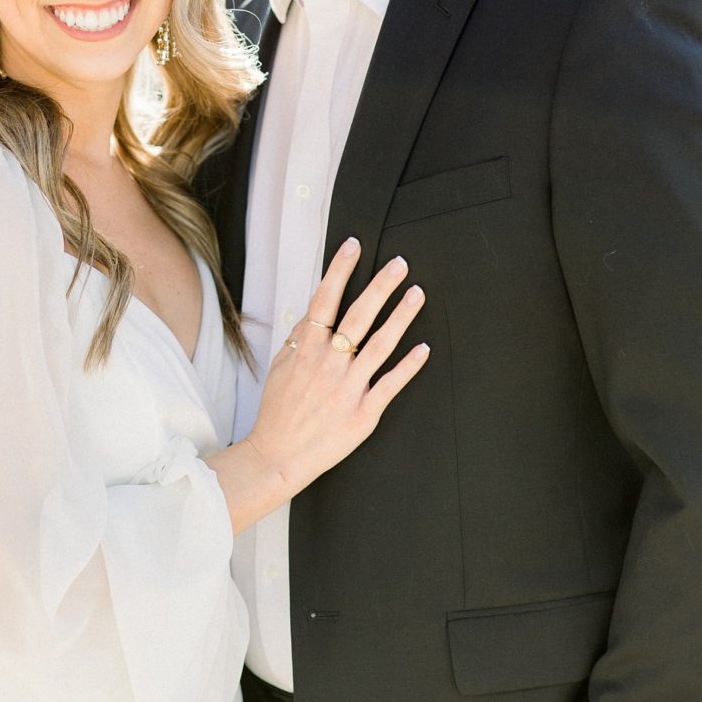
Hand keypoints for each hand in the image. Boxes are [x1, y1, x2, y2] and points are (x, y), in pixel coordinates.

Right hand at [245, 238, 427, 498]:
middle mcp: (329, 363)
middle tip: (400, 264)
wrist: (279, 455)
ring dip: (401, 316)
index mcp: (306, 349)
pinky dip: (408, 365)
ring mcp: (349, 387)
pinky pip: (391, 384)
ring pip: (381, 345)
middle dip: (381, 286)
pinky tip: (423, 347)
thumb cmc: (278, 410)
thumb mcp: (280, 366)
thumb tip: (313, 311)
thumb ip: (299, 338)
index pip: (325, 300)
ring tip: (417, 293)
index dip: (340, 271)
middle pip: (359, 316)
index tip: (354, 246)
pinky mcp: (364, 412)